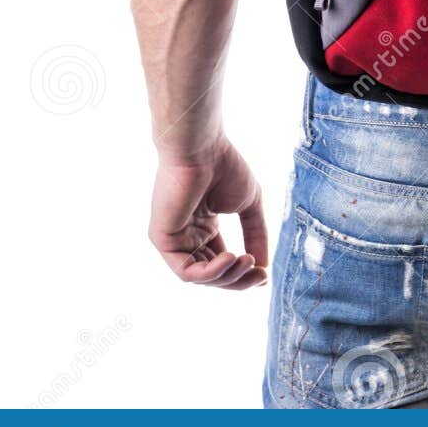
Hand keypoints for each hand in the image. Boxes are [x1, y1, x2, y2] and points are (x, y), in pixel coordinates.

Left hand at [148, 140, 268, 288]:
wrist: (203, 147)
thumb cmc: (224, 167)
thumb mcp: (249, 205)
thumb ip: (256, 235)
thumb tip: (263, 267)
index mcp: (203, 227)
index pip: (221, 261)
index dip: (242, 272)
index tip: (264, 274)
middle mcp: (187, 236)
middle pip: (213, 274)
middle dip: (238, 279)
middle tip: (260, 276)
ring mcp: (174, 239)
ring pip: (201, 277)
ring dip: (228, 276)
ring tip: (247, 261)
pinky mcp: (163, 240)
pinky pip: (185, 271)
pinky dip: (210, 272)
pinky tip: (230, 258)